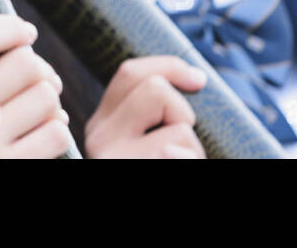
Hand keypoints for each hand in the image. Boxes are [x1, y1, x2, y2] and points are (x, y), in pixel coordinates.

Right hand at [0, 16, 72, 157]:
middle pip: (23, 64)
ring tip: (38, 98)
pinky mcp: (7, 168)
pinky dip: (56, 126)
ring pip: (45, 97)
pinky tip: (43, 126)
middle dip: (36, 62)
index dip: (9, 25)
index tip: (23, 29)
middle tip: (33, 69)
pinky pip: (55, 133)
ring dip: (48, 94)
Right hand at [84, 56, 207, 157]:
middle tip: (184, 148)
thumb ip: (155, 114)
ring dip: (193, 150)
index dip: (169, 67)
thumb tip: (196, 76)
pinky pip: (183, 154)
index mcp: (101, 124)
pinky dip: (192, 161)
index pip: (129, 73)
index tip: (198, 79)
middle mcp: (98, 137)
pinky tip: (178, 169)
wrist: (145, 242)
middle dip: (184, 114)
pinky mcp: (128, 168)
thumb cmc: (158, 162)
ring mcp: (112, 157)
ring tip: (179, 164)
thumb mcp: (151, 142)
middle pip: (155, 88)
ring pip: (180, 128)